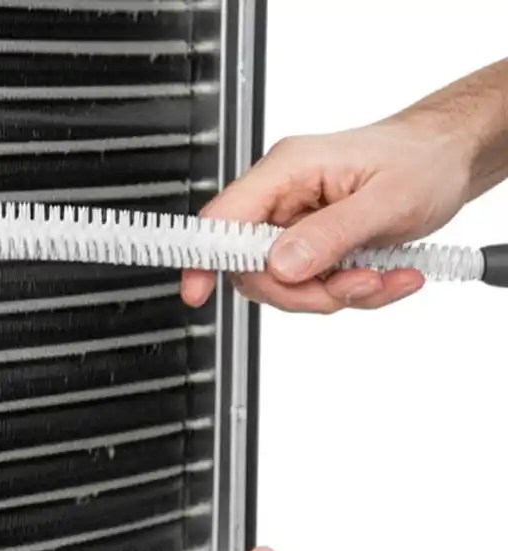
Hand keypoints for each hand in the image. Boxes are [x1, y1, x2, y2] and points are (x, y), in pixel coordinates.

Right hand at [183, 118, 475, 312]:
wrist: (450, 159)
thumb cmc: (423, 160)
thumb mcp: (386, 199)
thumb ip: (330, 234)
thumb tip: (283, 265)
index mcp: (288, 169)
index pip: (223, 218)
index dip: (204, 258)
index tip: (197, 292)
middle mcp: (283, 196)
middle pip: (254, 267)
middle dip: (303, 291)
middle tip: (354, 285)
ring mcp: (295, 223)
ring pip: (284, 284)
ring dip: (336, 294)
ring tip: (381, 277)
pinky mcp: (312, 244)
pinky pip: (312, 286)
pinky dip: (350, 292)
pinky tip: (384, 275)